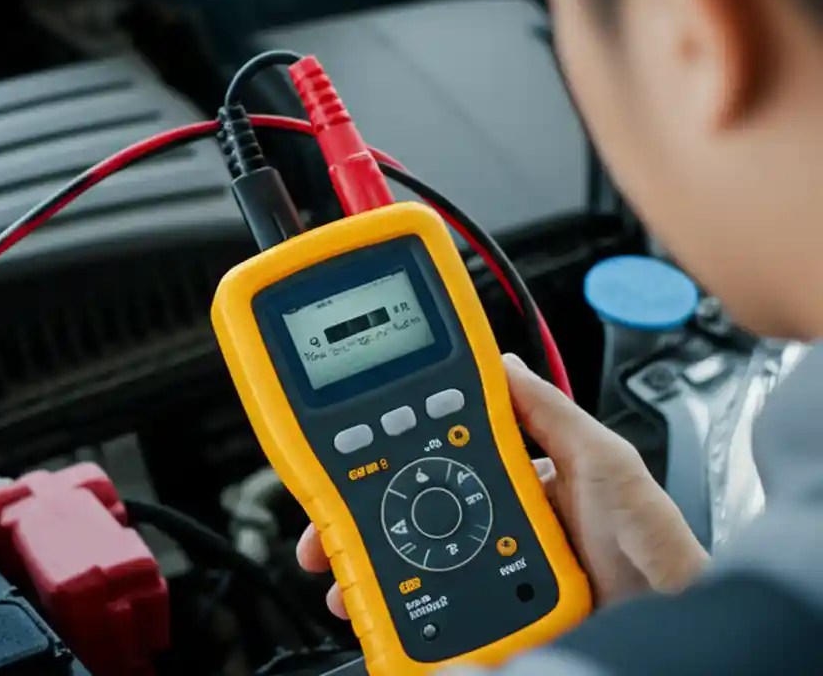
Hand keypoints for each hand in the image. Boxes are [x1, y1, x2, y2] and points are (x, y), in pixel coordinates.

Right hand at [297, 354, 708, 618]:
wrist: (668, 629)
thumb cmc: (651, 550)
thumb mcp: (606, 460)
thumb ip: (551, 411)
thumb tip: (499, 362)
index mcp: (520, 478)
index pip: (436, 455)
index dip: (385, 454)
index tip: (345, 455)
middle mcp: (497, 522)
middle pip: (406, 514)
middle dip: (354, 522)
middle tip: (324, 532)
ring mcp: (489, 571)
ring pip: (408, 564)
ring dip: (365, 571)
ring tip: (343, 579)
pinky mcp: (488, 615)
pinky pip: (430, 609)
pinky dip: (396, 614)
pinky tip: (379, 613)